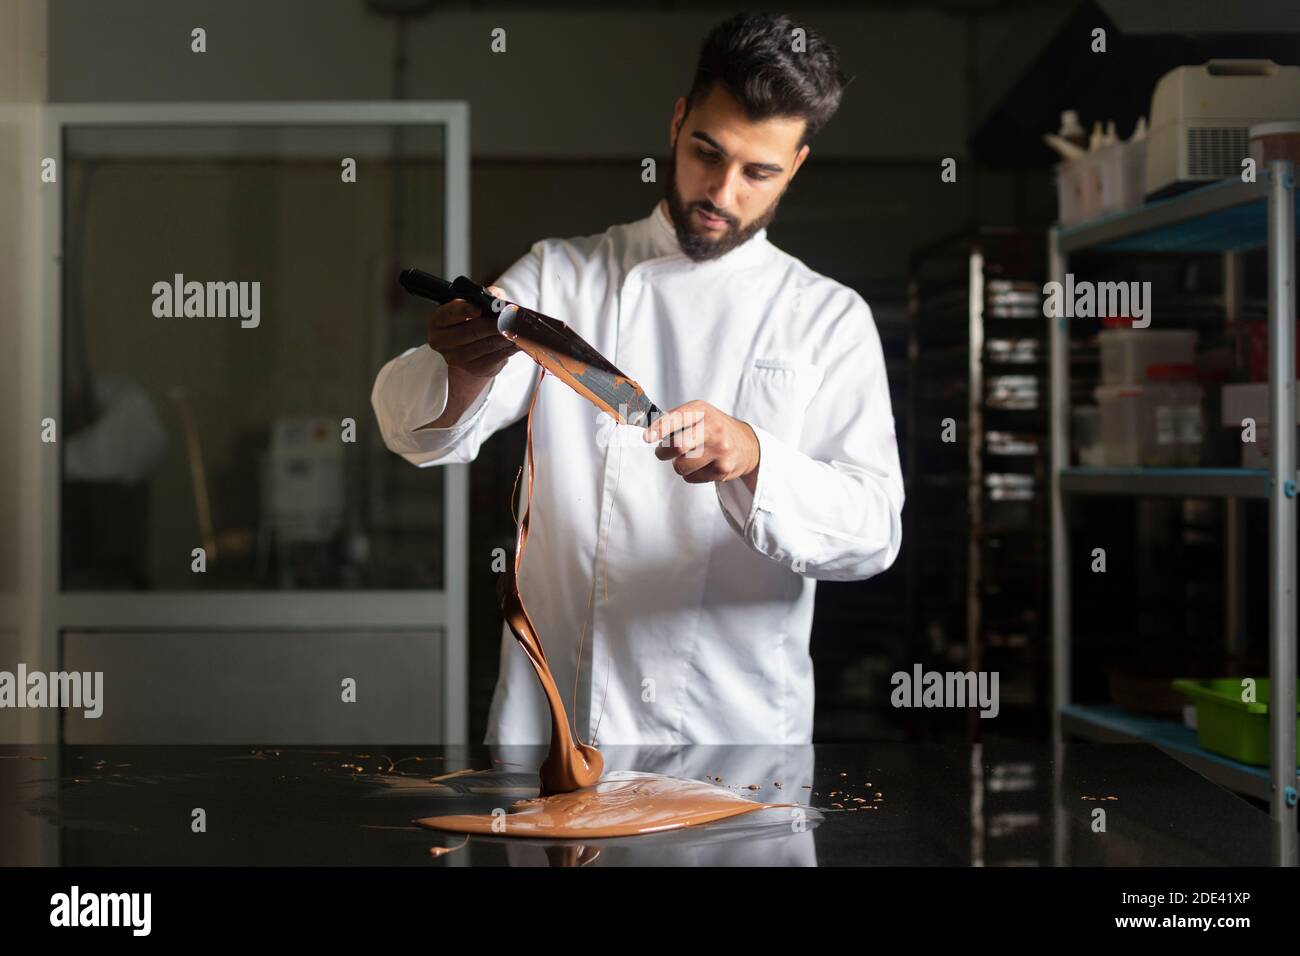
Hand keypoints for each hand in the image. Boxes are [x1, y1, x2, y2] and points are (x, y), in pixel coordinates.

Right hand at [426, 284, 517, 378]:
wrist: (473, 350)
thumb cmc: (474, 321)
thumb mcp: (478, 303)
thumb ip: (487, 295)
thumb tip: (496, 298)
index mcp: (438, 321)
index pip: (449, 314)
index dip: (464, 310)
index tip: (479, 308)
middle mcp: (442, 341)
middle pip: (472, 330)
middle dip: (494, 324)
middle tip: (510, 319)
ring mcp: (456, 358)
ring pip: (486, 345)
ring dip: (505, 337)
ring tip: (518, 330)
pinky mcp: (473, 369)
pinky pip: (494, 358)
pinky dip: (508, 349)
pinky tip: (517, 342)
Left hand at [642, 400, 759, 486]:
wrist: (747, 444)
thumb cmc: (712, 428)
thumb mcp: (698, 414)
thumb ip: (673, 420)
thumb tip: (645, 430)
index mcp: (702, 410)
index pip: (678, 418)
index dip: (660, 428)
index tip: (647, 437)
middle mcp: (714, 428)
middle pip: (678, 445)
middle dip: (663, 452)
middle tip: (662, 452)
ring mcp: (720, 449)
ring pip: (681, 466)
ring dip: (678, 464)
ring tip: (689, 457)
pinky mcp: (723, 469)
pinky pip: (690, 478)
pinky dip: (690, 474)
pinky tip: (703, 464)